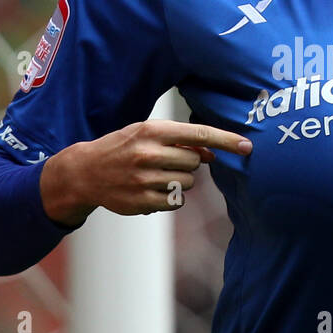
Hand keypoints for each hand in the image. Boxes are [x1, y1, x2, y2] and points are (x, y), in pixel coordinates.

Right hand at [39, 119, 251, 226]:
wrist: (85, 172)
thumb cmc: (122, 148)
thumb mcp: (146, 134)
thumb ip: (179, 141)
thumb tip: (211, 154)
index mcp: (152, 130)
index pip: (199, 134)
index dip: (226, 140)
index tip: (248, 146)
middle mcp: (149, 154)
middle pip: (196, 162)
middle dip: (190, 162)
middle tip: (168, 161)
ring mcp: (145, 179)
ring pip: (188, 183)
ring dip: (180, 180)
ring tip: (156, 175)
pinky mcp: (143, 202)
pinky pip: (176, 202)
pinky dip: (171, 197)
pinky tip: (151, 189)